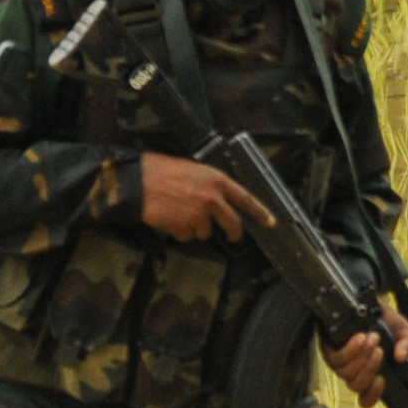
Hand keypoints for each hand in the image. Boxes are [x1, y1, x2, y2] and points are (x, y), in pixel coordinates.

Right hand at [140, 153, 272, 241]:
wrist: (137, 183)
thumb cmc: (160, 171)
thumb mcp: (192, 170)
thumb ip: (208, 185)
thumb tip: (216, 199)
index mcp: (217, 180)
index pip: (245, 198)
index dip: (260, 212)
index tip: (270, 222)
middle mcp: (213, 199)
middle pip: (232, 223)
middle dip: (234, 232)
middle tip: (233, 237)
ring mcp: (199, 215)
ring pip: (206, 232)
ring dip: (195, 228)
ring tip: (179, 215)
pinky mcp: (185, 228)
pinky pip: (186, 236)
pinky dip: (178, 232)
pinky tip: (168, 220)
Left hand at [322, 306, 407, 407]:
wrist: (366, 300)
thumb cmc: (384, 321)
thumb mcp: (403, 331)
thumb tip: (402, 357)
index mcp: (372, 374)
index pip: (366, 399)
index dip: (371, 397)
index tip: (382, 381)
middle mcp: (354, 371)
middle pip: (357, 385)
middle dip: (371, 368)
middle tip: (380, 348)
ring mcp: (340, 362)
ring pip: (346, 373)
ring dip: (362, 356)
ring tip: (373, 337)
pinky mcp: (328, 350)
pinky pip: (336, 359)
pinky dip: (350, 349)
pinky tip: (360, 337)